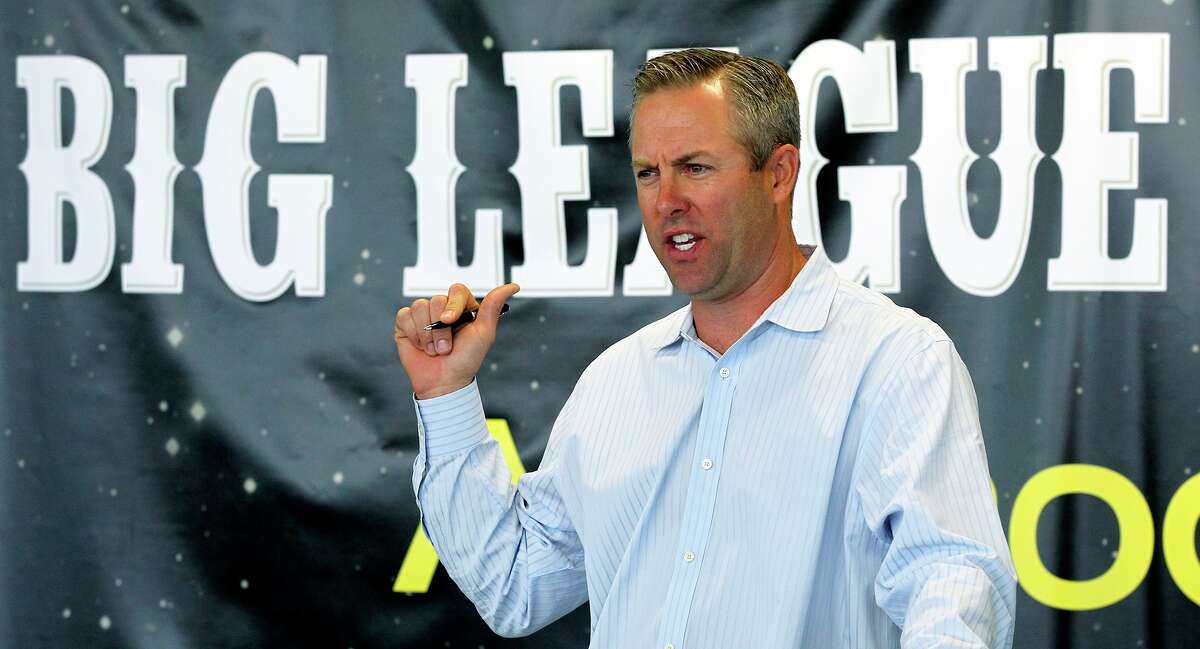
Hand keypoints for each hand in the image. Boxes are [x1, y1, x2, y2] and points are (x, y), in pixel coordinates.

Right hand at [393, 282, 519, 398]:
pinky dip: (413, 334)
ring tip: (435, 349)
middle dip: (440, 329)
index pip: (456, 290)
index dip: (452, 304)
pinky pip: (404, 316)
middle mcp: (442, 308)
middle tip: (446, 347)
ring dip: (427, 335)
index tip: (451, 321)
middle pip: (435, 300)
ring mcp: (423, 316)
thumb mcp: (484, 333)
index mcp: (462, 307)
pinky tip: (420, 346)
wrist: (444, 382)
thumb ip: (493, 306)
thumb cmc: (466, 360)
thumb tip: (513, 286)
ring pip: (419, 307)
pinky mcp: (406, 324)